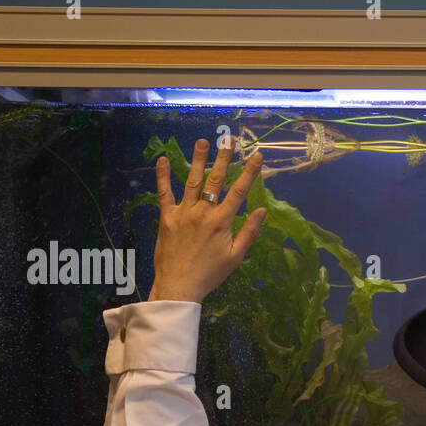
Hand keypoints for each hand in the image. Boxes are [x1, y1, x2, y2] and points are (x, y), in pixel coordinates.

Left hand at [148, 138, 266, 303]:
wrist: (179, 286)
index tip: (257, 155)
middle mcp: (203, 212)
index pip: (239, 191)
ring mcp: (183, 212)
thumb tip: (263, 210)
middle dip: (224, 158)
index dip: (250, 172)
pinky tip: (162, 159)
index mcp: (222, 222)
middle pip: (216, 180)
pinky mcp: (167, 217)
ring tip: (202, 141)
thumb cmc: (210, 274)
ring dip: (197, 159)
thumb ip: (249, 232)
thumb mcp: (235, 257)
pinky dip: (163, 176)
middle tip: (229, 139)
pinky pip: (164, 193)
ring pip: (192, 180)